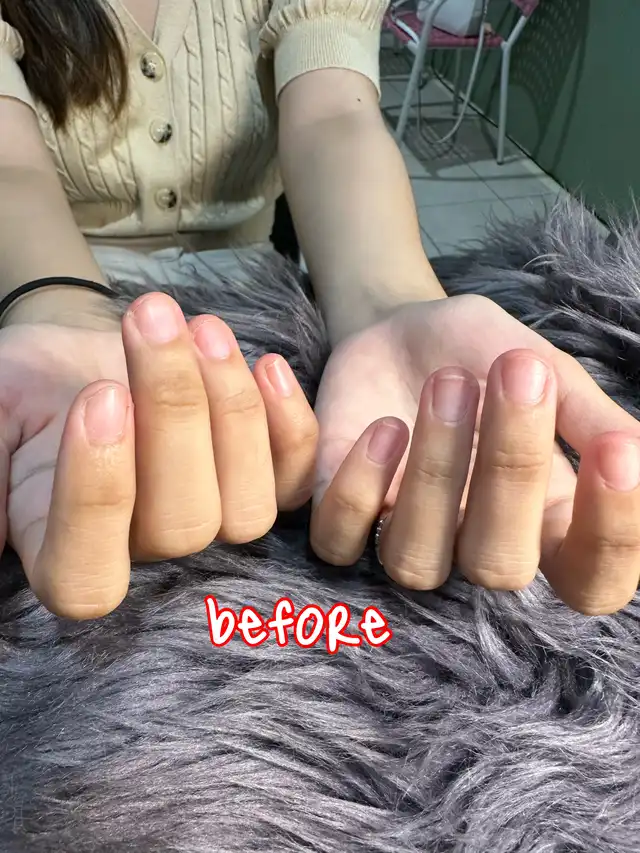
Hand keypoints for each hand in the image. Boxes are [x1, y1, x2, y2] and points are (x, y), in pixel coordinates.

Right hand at [0, 292, 316, 618]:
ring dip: (233, 409)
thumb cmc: (23, 392)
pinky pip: (296, 480)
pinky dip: (291, 425)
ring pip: (247, 508)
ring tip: (200, 328)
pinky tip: (265, 364)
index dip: (99, 495)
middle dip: (174, 413)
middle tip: (148, 319)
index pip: (87, 572)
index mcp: (62, 551)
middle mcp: (144, 550)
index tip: (100, 395)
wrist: (76, 362)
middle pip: (183, 526)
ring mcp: (211, 519)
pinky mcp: (259, 482)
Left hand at [311, 294, 639, 614]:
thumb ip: (588, 419)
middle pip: (499, 570)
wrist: (405, 327)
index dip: (612, 536)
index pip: (592, 581)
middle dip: (511, 473)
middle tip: (519, 372)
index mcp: (545, 525)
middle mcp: (476, 547)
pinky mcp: (342, 518)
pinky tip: (384, 424)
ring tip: (448, 382)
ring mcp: (406, 538)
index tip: (617, 454)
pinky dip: (359, 485)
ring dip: (433, 474)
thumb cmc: (487, 355)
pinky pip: (340, 539)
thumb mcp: (547, 371)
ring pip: (415, 562)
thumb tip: (638, 454)